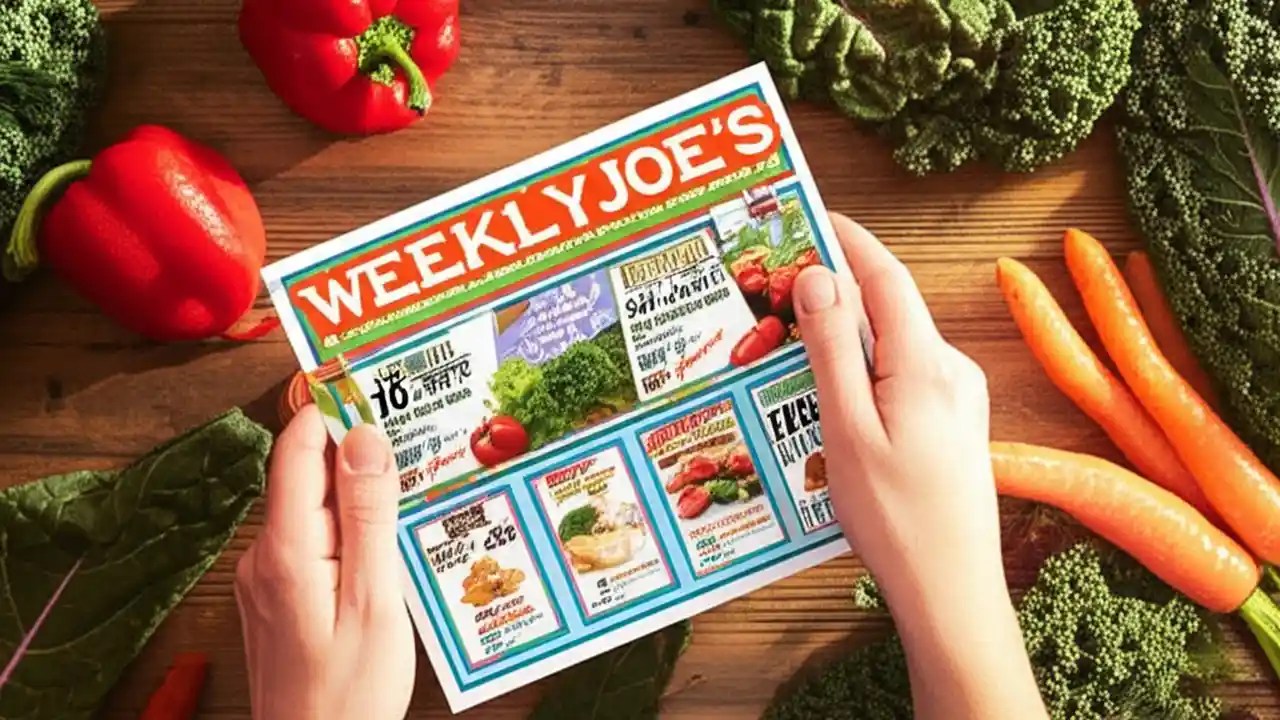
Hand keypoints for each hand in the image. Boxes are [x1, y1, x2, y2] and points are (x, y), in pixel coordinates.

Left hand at [234, 405, 414, 719]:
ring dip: (359, 489)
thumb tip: (364, 436)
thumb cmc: (349, 691)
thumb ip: (367, 514)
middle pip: (306, 474)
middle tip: (414, 430)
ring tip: (414, 483)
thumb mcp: (373, 599)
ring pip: (314, 507)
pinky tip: (390, 538)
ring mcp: (269, 577)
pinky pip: (314, 539)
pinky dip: (350, 526)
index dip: (331, 408)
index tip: (374, 382)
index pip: (296, 449)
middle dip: (357, 447)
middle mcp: (265, 554)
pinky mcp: (280, 596)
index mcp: (285, 548)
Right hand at [794, 213, 1043, 718]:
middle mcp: (951, 371)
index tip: (806, 215)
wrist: (952, 592)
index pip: (883, 275)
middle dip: (832, 292)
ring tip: (788, 351)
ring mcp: (958, 400)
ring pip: (890, 347)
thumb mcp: (847, 430)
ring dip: (843, 338)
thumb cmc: (895, 519)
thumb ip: (831, 350)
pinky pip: (900, 379)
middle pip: (886, 308)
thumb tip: (817, 276)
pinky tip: (826, 400)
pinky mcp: (953, 426)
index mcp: (926, 364)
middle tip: (773, 293)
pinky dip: (861, 372)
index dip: (845, 239)